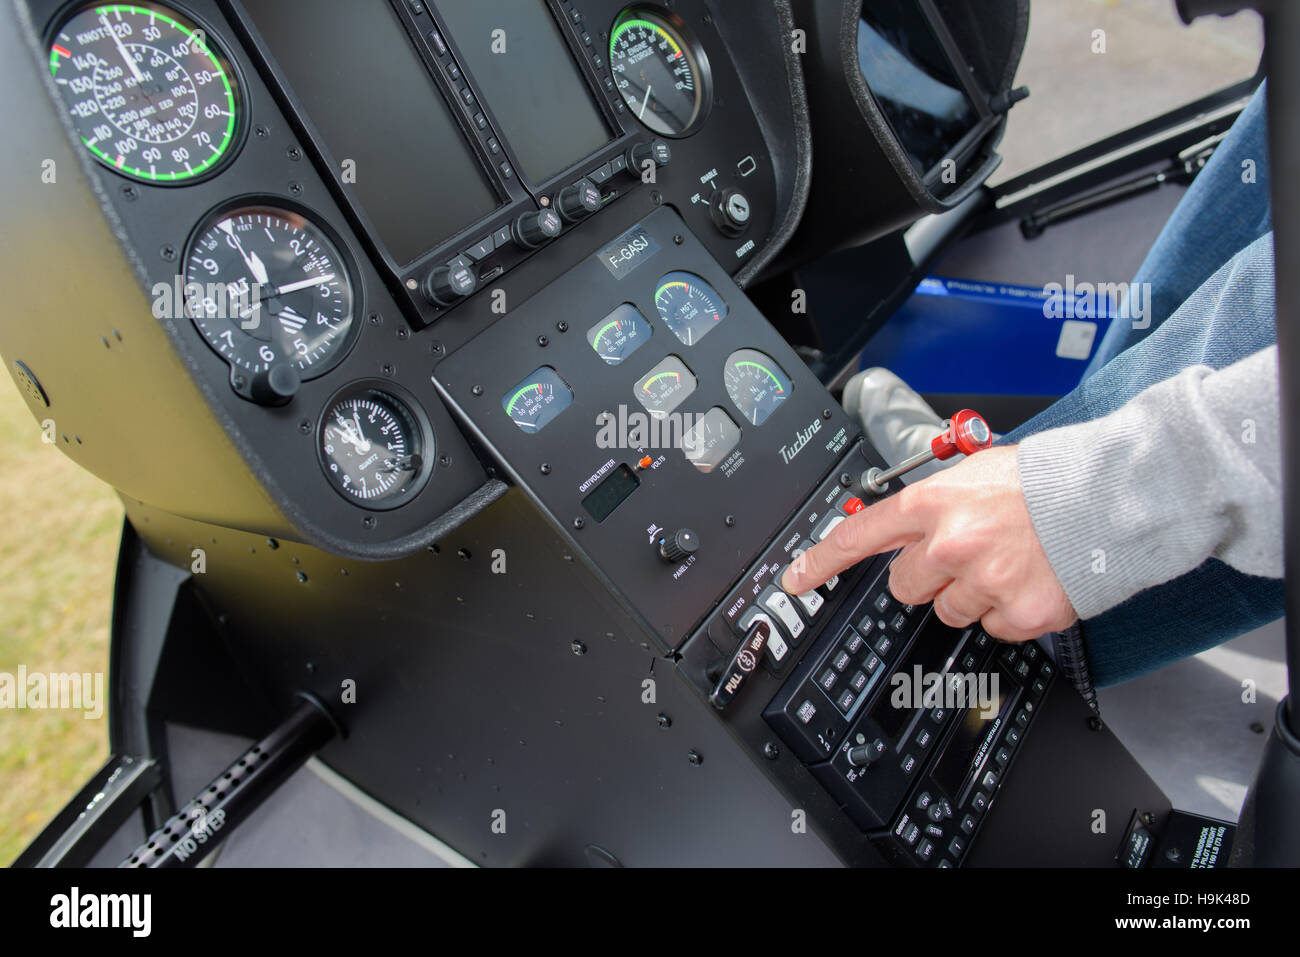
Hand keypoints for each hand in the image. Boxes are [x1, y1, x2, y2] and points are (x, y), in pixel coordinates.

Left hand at [780, 445, 1077, 640]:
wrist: (1107, 496)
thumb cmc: (1042, 481)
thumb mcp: (972, 474)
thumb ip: (933, 506)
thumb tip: (907, 528)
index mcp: (933, 504)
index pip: (859, 535)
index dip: (821, 561)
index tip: (795, 578)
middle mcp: (950, 544)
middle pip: (904, 586)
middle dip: (927, 576)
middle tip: (964, 555)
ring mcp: (983, 582)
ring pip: (948, 610)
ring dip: (969, 594)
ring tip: (1006, 561)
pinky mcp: (1018, 613)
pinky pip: (992, 627)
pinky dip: (1007, 612)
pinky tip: (1027, 581)